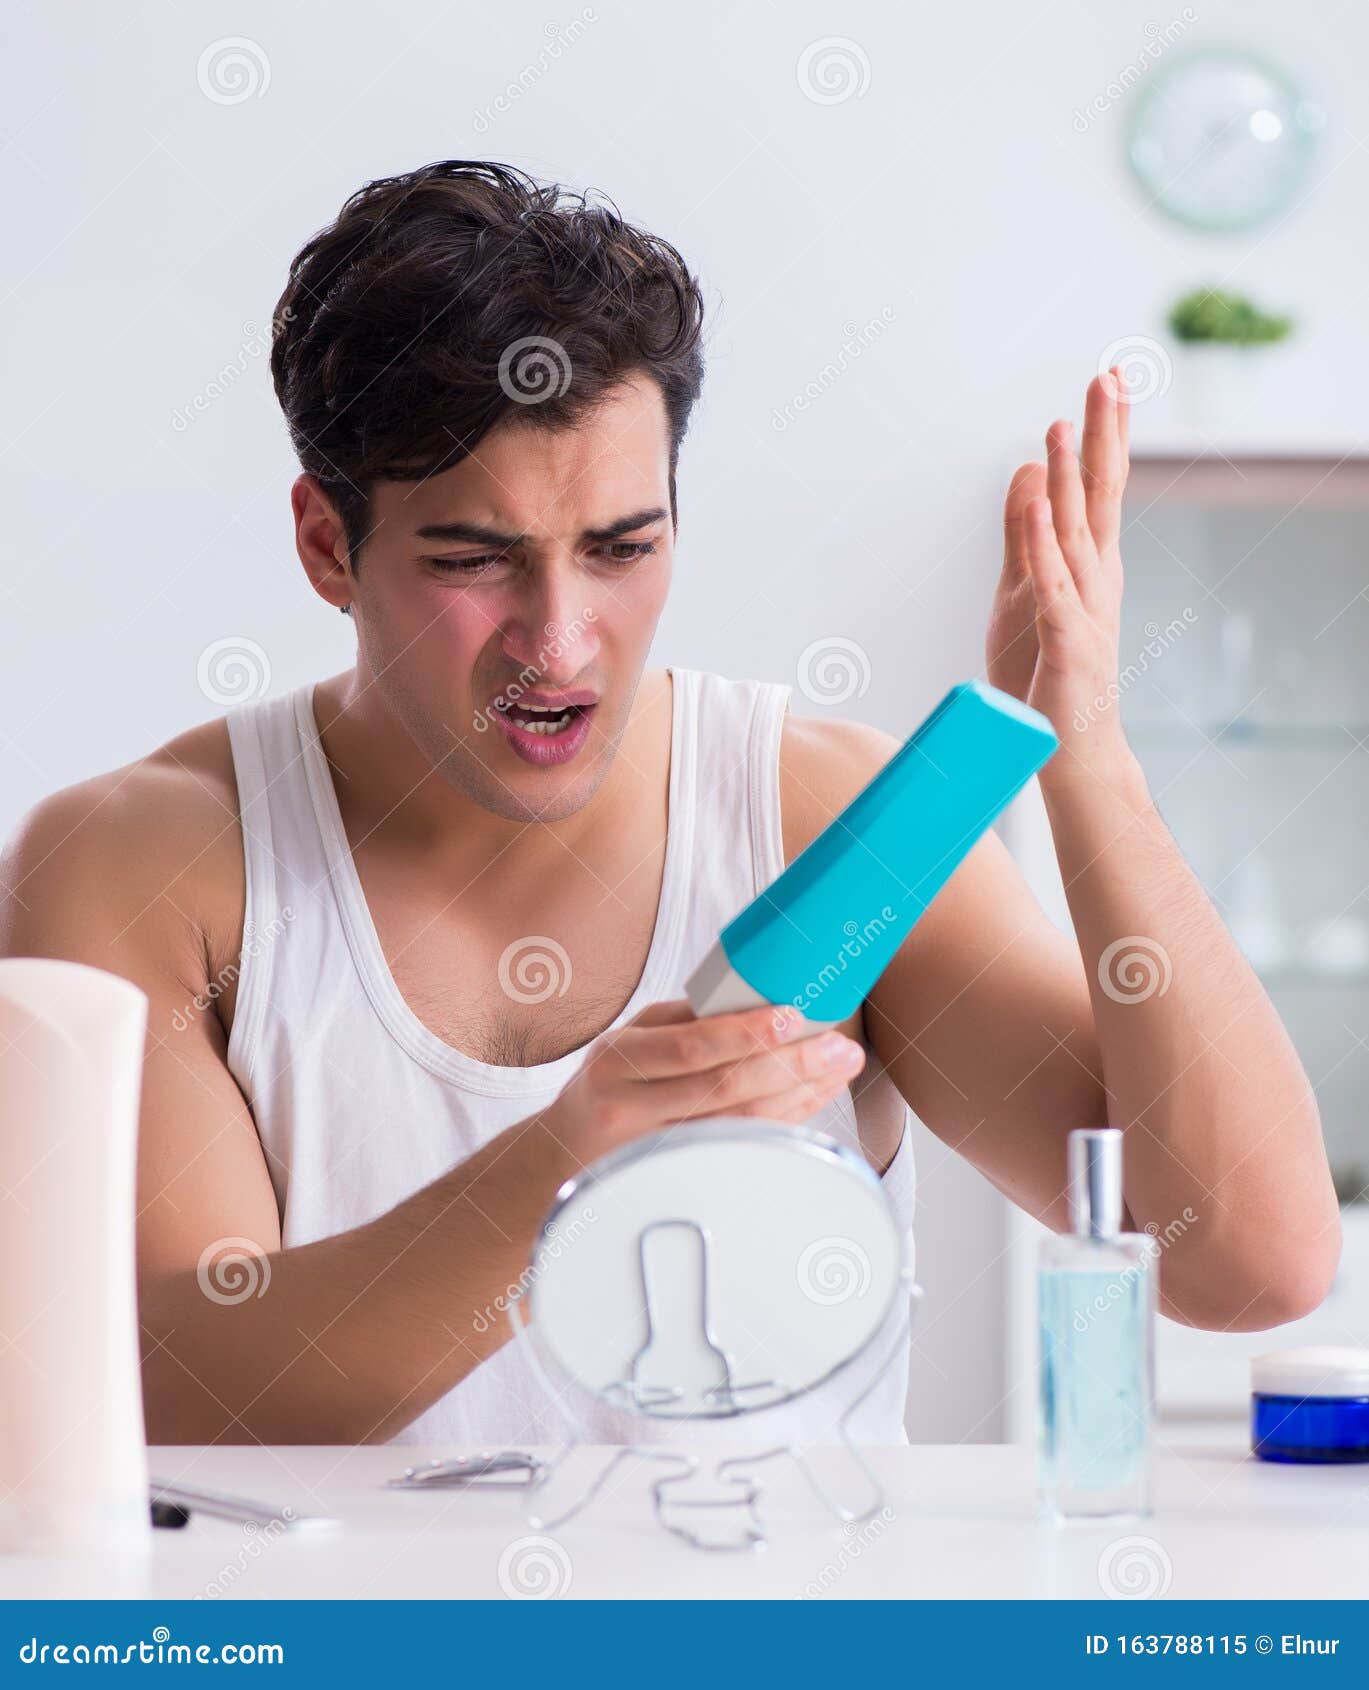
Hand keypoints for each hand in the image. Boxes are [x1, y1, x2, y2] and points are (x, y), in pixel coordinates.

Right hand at [540, 998, 864, 1161]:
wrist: (564, 1155)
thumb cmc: (608, 1084)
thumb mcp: (628, 1040)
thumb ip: (683, 1022)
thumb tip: (758, 999)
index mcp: (618, 1059)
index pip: (689, 1047)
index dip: (745, 1033)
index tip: (793, 1016)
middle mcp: (630, 1108)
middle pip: (723, 1089)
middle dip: (790, 1066)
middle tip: (839, 1047)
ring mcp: (652, 1151)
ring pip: (738, 1126)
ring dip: (799, 1094)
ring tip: (839, 1068)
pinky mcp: (675, 1178)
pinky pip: (740, 1148)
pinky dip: (783, 1121)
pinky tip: (812, 1099)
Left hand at [985, 367, 1132, 782]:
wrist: (1072, 747)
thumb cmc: (1048, 673)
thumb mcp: (1025, 590)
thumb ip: (1023, 535)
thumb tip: (1028, 473)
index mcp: (1092, 563)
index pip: (1101, 487)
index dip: (1103, 434)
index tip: (1109, 379)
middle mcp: (1097, 577)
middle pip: (1102, 494)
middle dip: (1103, 435)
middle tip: (1109, 376)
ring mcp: (1085, 608)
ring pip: (1075, 531)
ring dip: (1066, 477)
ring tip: (1058, 425)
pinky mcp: (1066, 640)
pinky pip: (1051, 583)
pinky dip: (1042, 543)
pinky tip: (1038, 503)